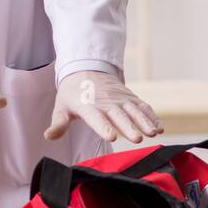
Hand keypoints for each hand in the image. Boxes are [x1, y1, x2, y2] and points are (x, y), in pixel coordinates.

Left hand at [44, 70, 163, 144]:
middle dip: (129, 126)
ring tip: (153, 133)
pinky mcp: (130, 97)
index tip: (111, 137)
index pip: (96, 118)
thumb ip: (58, 123)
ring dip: (145, 121)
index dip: (103, 127)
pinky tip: (159, 128)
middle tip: (137, 138)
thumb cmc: (73, 93)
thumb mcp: (61, 106)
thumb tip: (48, 136)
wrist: (86, 69)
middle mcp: (106, 101)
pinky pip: (142, 106)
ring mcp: (120, 98)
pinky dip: (152, 116)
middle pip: (119, 115)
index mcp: (88, 106)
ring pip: (134, 110)